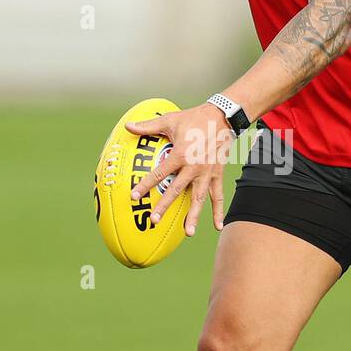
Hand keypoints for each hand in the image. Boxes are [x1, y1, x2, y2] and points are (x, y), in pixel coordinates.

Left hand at [126, 103, 233, 235]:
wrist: (222, 118)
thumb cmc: (194, 118)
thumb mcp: (170, 120)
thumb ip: (148, 126)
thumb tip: (128, 126)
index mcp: (180, 155)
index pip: (159, 173)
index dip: (145, 185)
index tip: (134, 196)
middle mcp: (193, 167)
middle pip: (176, 190)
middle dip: (164, 206)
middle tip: (154, 220)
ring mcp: (206, 173)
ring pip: (198, 198)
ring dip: (193, 216)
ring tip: (187, 232)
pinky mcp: (217, 175)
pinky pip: (218, 196)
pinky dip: (218, 211)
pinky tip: (218, 226)